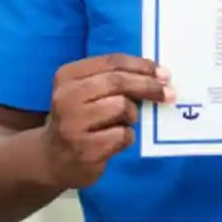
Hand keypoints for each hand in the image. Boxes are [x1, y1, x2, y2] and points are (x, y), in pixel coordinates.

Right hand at [41, 53, 174, 188]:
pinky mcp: (85, 150)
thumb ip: (113, 80)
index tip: (163, 73)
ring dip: (133, 114)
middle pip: (118, 82)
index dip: (142, 65)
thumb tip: (159, 75)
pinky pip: (123, 135)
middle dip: (148, 86)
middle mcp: (66, 97)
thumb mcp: (86, 93)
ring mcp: (73, 125)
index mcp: (67, 76)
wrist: (52, 160)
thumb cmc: (78, 119)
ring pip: (123, 107)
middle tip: (169, 93)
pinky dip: (127, 136)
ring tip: (124, 122)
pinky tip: (115, 140)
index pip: (112, 62)